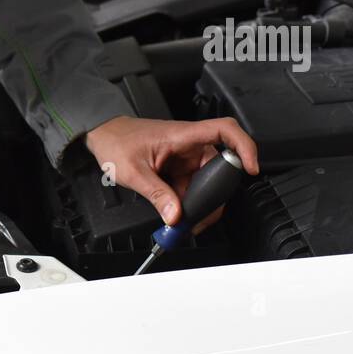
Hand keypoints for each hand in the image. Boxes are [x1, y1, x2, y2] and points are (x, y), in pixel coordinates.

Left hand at [83, 116, 259, 229]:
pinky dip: (187, 202)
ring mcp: (184, 156)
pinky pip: (190, 186)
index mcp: (183, 135)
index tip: (250, 168)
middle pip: (219, 167)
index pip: (225, 131)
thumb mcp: (134, 172)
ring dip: (198, 202)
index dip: (244, 147)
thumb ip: (157, 194)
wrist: (102, 135)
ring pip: (204, 181)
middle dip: (214, 195)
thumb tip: (175, 215)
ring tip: (186, 222)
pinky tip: (178, 215)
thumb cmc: (116, 141)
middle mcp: (189, 144)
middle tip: (203, 217)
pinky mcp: (178, 167)